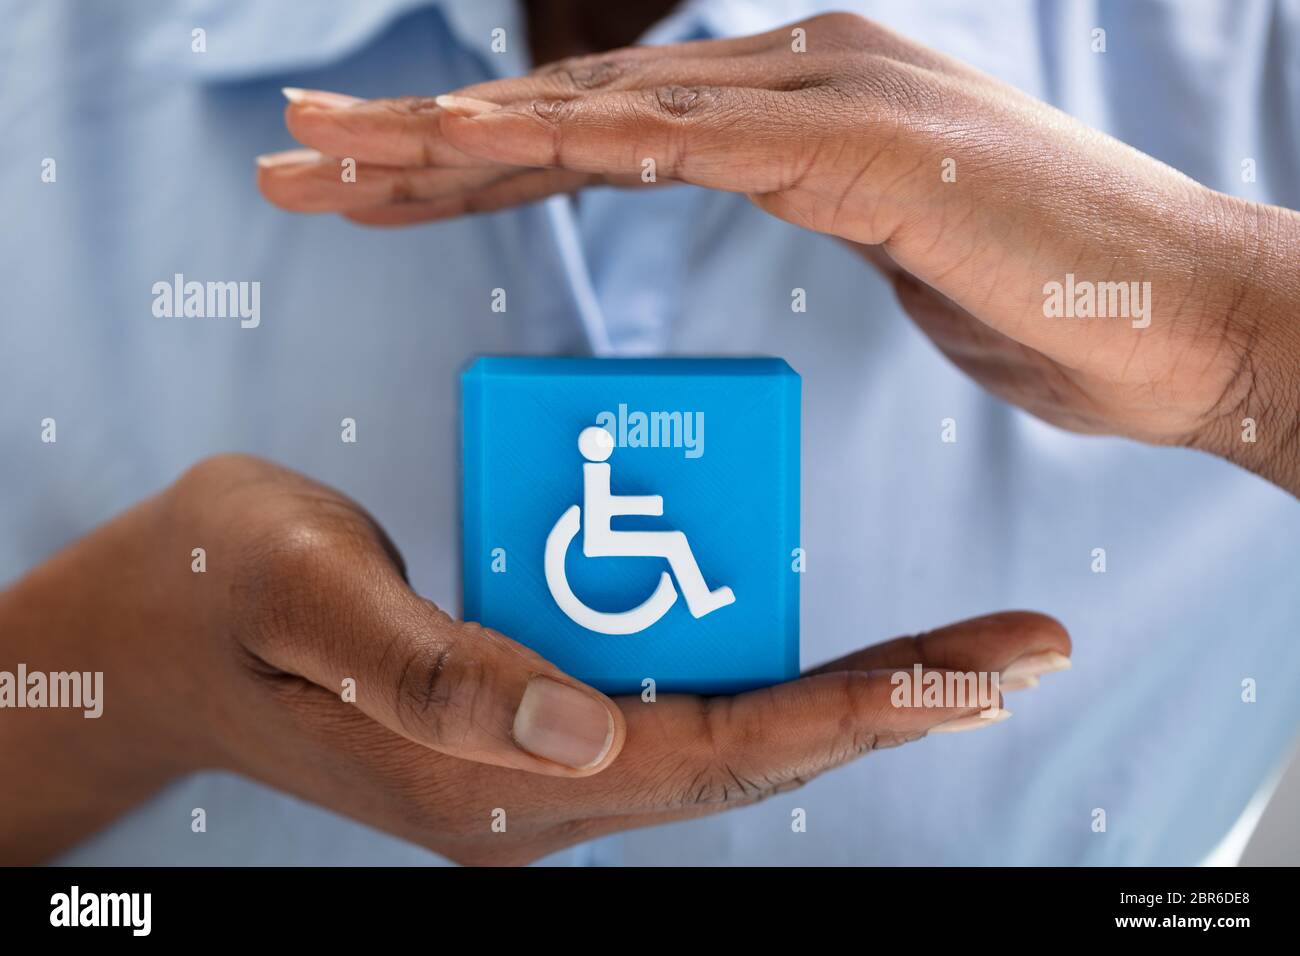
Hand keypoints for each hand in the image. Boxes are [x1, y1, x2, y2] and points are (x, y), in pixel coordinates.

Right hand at [0, 453, 1068, 863]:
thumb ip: (433, 668)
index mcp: (490, 775)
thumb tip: (578, 730)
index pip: (709, 753)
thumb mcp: (308, 594)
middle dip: (887, 708)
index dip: (848, 714)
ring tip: (955, 654)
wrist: (155, 631)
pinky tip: (809, 634)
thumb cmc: (222, 590)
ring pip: (719, 736)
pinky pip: (665, 702)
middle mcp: (533, 789)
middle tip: (1013, 651)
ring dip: (838, 698)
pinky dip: (754, 671)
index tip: (974, 674)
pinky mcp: (525, 722)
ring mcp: (533, 764)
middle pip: (746, 757)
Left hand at [258, 13, 1299, 493]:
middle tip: (291, 152)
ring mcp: (830, 99)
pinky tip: (474, 155)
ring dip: (458, 136)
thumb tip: (795, 199)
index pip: (600, 134)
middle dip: (420, 142)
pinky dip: (577, 147)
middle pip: (571, 109)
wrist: (1194, 322)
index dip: (473, 161)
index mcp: (796, 108)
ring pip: (604, 111)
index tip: (365, 189)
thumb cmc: (1058, 303)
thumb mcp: (908, 248)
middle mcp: (797, 78)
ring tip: (331, 156)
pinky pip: (691, 145)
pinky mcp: (866, 148)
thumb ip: (833, 206)